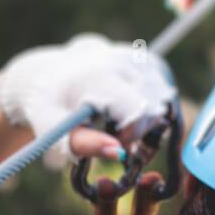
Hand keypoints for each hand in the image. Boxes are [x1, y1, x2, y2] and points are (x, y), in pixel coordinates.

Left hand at [0, 34, 176, 166]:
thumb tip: (119, 154)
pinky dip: (153, 111)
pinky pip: (165, 96)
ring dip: (149, 124)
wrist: (50, 73)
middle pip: (155, 111)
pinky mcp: (149, 62)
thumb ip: (83, 143)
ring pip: (164, 105)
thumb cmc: (50, 106)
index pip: (140, 114)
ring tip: (121, 126)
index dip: (130, 136)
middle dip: (141, 132)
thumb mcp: (54, 127)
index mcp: (102, 76)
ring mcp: (140, 60)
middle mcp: (127, 63)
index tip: (110, 140)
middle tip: (116, 137)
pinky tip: (129, 113)